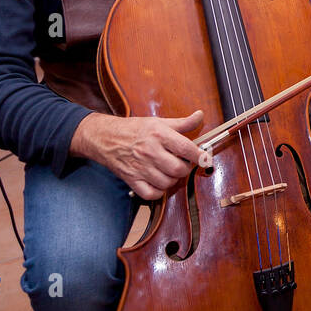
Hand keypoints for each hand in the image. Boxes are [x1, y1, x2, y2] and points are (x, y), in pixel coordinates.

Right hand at [70, 110, 209, 200]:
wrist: (106, 138)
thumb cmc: (134, 129)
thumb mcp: (159, 122)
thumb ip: (182, 123)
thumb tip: (200, 116)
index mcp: (159, 135)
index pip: (186, 149)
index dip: (200, 155)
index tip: (204, 158)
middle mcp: (150, 152)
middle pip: (178, 169)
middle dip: (186, 168)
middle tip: (184, 163)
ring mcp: (140, 167)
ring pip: (167, 182)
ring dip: (173, 179)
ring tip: (170, 171)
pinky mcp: (131, 180)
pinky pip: (151, 194)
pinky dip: (159, 191)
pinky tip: (159, 181)